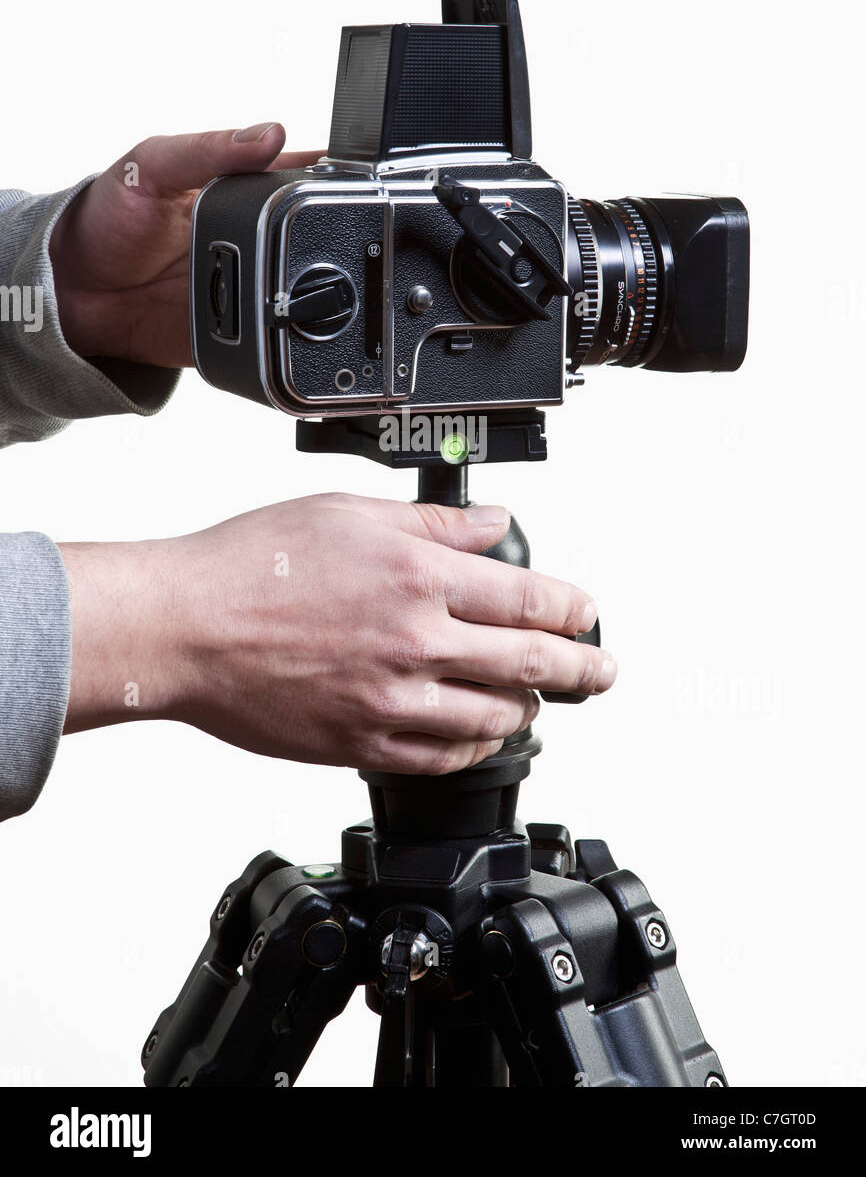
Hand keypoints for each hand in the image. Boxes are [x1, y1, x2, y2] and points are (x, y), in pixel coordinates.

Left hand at [49, 124, 324, 367]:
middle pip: (316, 236)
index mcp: (240, 189)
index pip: (303, 177)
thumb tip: (271, 134)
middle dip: (337, 236)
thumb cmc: (106, 218)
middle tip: (345, 231)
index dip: (334, 178)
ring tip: (323, 279)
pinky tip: (290, 319)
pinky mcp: (240, 330)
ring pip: (307, 288)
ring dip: (319, 287)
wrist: (72, 291)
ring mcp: (250, 284)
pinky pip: (277, 335)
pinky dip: (289, 331)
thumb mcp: (153, 165)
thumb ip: (209, 149)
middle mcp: (253, 238)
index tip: (358, 180)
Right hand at [59, 493, 615, 775]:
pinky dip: (475, 746)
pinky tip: (479, 734)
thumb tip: (493, 523)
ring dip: (528, 709)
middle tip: (601, 671)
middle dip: (582, 669)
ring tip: (535, 701)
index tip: (587, 613)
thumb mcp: (349, 512)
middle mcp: (417, 642)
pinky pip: (444, 757)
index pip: (531, 599)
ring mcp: (393, 701)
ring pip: (495, 718)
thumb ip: (434, 522)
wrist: (186, 629)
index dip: (574, 609)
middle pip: (533, 664)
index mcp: (421, 577)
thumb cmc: (253, 564)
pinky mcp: (363, 744)